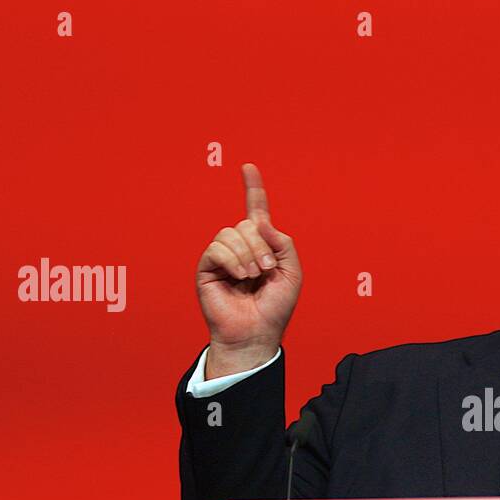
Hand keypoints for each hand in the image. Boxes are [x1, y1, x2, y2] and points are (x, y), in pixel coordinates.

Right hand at [195, 163, 302, 377]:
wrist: (257, 333)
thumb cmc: (275, 308)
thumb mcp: (292, 272)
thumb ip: (283, 243)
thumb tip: (260, 222)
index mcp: (261, 246)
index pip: (256, 212)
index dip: (253, 189)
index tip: (248, 167)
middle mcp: (240, 247)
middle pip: (246, 224)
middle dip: (260, 245)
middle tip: (266, 270)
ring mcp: (222, 257)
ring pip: (230, 233)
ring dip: (247, 255)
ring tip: (252, 277)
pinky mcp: (206, 268)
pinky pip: (217, 248)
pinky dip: (232, 260)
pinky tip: (239, 277)